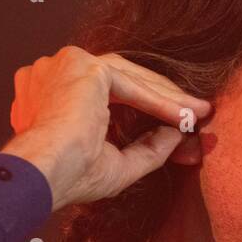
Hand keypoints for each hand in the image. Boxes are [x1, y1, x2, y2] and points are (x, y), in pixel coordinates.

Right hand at [0, 46, 213, 209]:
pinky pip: (131, 84)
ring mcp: (66, 64)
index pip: (105, 89)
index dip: (144, 103)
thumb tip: (177, 134)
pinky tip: (183, 115)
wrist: (45, 174)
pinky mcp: (84, 66)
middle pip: (120, 77)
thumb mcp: (117, 163)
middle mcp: (53, 71)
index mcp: (50, 91)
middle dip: (161, 95)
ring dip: (166, 96)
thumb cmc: (67, 176)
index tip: (174, 120)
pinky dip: (159, 101)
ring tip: (196, 112)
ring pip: (128, 76)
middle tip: (194, 111)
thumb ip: (147, 147)